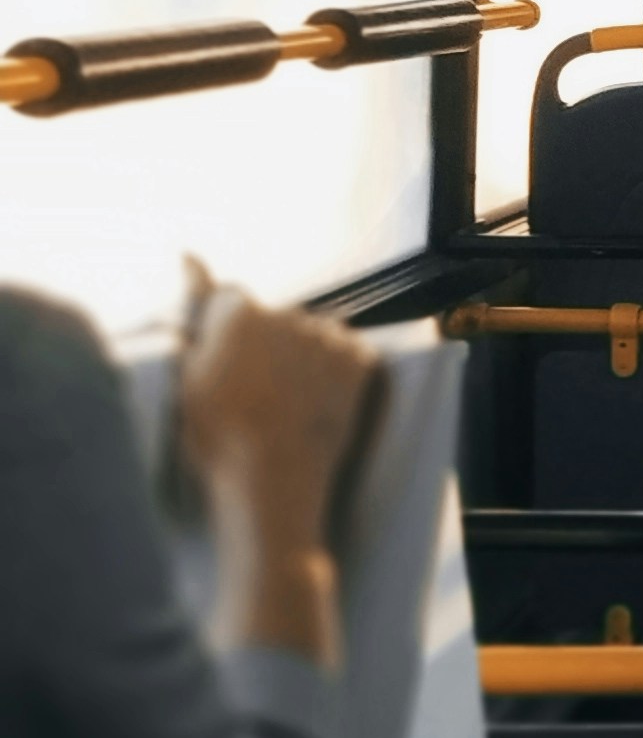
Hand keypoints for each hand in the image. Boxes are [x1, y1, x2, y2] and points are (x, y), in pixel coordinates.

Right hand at [179, 270, 376, 561]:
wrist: (274, 480)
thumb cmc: (218, 436)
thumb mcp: (187, 379)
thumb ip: (193, 316)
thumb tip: (190, 258)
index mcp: (238, 313)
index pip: (229, 297)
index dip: (226, 328)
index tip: (228, 354)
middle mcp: (287, 313)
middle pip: (273, 319)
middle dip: (264, 344)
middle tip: (255, 392)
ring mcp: (327, 336)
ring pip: (310, 336)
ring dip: (300, 356)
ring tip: (286, 402)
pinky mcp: (359, 359)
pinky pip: (346, 353)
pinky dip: (334, 371)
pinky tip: (314, 401)